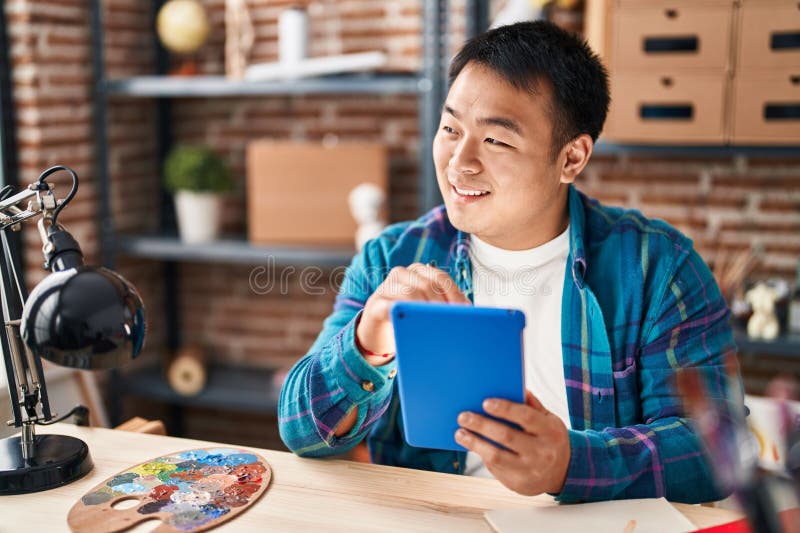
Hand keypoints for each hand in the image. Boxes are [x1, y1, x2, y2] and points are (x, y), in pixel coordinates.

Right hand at [356, 263, 467, 364]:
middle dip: (442, 304)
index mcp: (419, 271)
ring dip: (426, 310)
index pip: (441, 278)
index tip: (464, 310)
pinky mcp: (375, 304)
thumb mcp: (426, 306)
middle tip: (452, 321)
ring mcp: (386, 287)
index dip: (455, 294)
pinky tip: (412, 324)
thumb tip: (468, 311)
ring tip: (437, 325)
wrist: (377, 330)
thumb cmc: (407, 316)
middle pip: (428, 285)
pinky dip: (403, 314)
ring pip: (411, 294)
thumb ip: (443, 304)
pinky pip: (390, 308)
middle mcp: (402, 274)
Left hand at [455, 391, 570, 495]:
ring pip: (496, 456)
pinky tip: (473, 444)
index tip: (485, 402)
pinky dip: (482, 454)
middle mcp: (542, 452)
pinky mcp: (518, 484)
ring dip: (474, 443)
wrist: (562, 472)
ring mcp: (530, 471)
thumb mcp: (549, 419)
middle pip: (507, 436)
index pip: (526, 417)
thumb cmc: (549, 438)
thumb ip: (532, 404)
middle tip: (463, 416)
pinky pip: (496, 469)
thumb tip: (516, 387)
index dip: (505, 409)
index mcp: (550, 431)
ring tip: (460, 433)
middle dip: (481, 425)